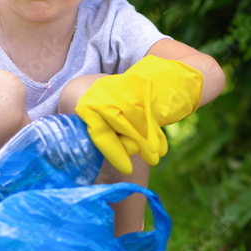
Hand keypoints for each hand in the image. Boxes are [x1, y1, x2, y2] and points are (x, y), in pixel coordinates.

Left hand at [74, 56, 202, 173]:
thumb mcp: (106, 122)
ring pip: (136, 118)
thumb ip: (108, 135)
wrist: (134, 80)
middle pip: (119, 124)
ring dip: (148, 140)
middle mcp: (101, 94)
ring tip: (158, 156)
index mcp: (88, 105)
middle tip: (151, 161)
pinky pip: (148, 112)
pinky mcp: (139, 86)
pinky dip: (155, 132)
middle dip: (135, 145)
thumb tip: (117, 154)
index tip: (127, 169)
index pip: (98, 132)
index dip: (114, 152)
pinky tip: (162, 147)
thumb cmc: (115, 111)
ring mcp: (121, 87)